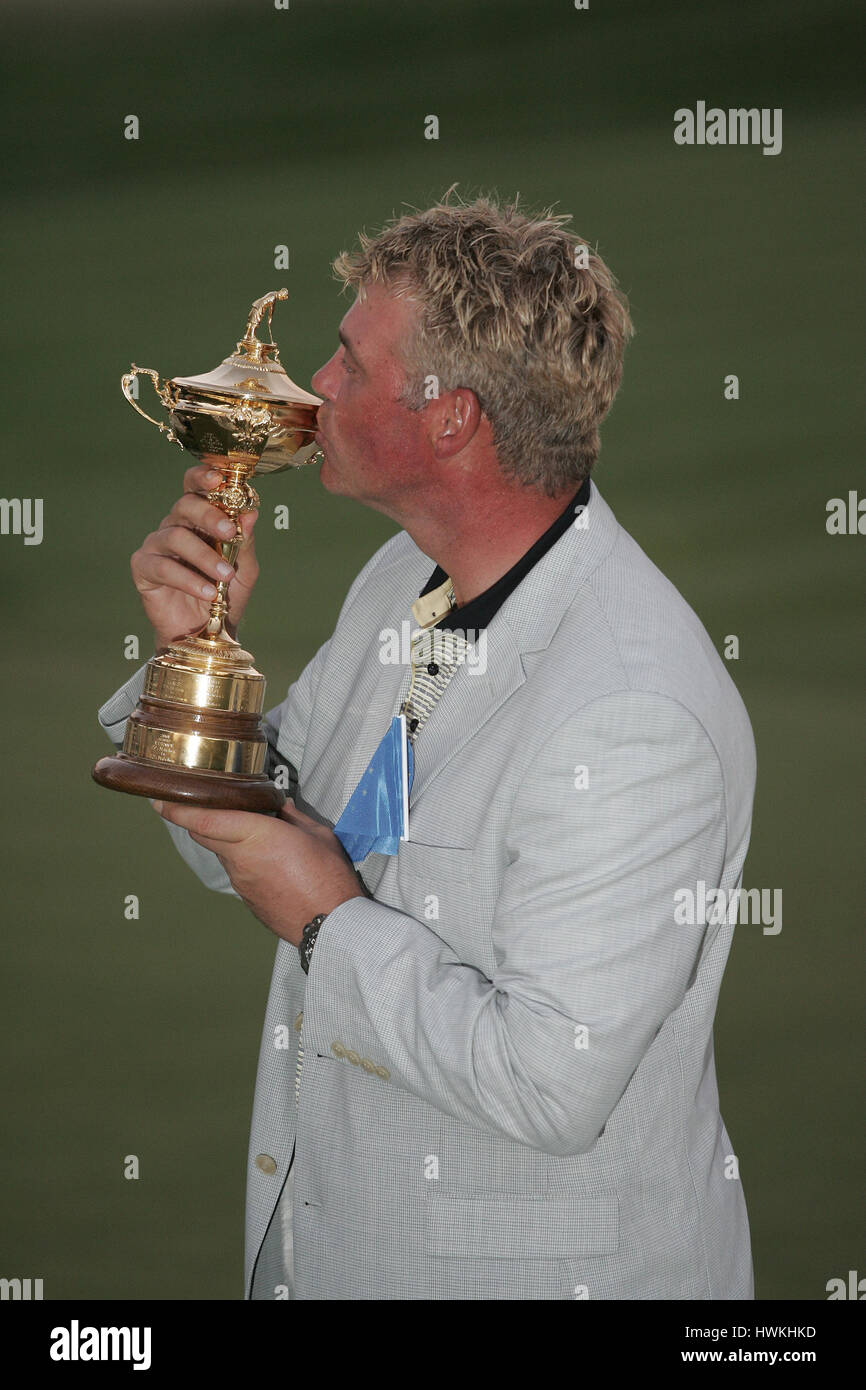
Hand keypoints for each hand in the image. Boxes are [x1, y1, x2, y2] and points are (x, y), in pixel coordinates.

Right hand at [130, 462, 259, 650]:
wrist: (208, 633)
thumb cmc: (225, 595)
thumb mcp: (244, 569)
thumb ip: (245, 541)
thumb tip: (251, 513)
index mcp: (198, 519)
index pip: (195, 487)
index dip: (203, 477)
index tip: (218, 477)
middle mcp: (175, 526)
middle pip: (185, 505)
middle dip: (209, 515)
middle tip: (228, 531)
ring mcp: (156, 545)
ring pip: (175, 536)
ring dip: (204, 556)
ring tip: (224, 576)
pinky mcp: (143, 568)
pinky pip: (163, 567)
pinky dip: (189, 580)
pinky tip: (208, 593)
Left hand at [151, 797, 366, 945]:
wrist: (330, 925)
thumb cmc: (328, 878)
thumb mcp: (318, 835)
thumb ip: (294, 816)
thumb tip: (281, 806)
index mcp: (257, 835)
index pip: (204, 820)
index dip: (178, 808)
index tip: (160, 799)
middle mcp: (241, 858)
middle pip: (202, 833)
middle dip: (193, 816)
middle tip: (195, 801)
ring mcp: (240, 881)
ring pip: (220, 851)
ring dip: (224, 836)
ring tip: (249, 828)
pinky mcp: (246, 897)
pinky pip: (235, 870)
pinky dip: (240, 857)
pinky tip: (263, 857)